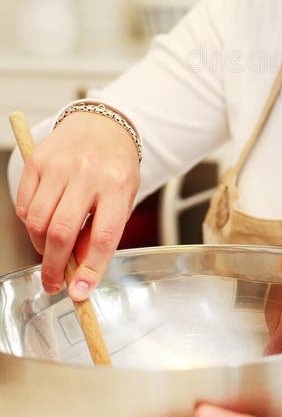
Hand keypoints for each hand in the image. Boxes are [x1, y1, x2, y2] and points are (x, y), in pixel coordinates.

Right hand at [15, 111, 139, 300]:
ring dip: (40, 245)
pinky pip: (24, 205)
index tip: (79, 292)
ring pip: (37, 221)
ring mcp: (59, 165)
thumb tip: (79, 269)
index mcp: (117, 184)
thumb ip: (104, 231)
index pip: (104, 235)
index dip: (91, 269)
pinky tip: (43, 220)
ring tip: (51, 247)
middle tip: (54, 283)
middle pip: (61, 231)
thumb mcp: (123, 198)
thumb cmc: (115, 166)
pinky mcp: (37, 161)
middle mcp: (87, 173)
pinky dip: (29, 223)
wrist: (102, 124)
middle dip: (54, 266)